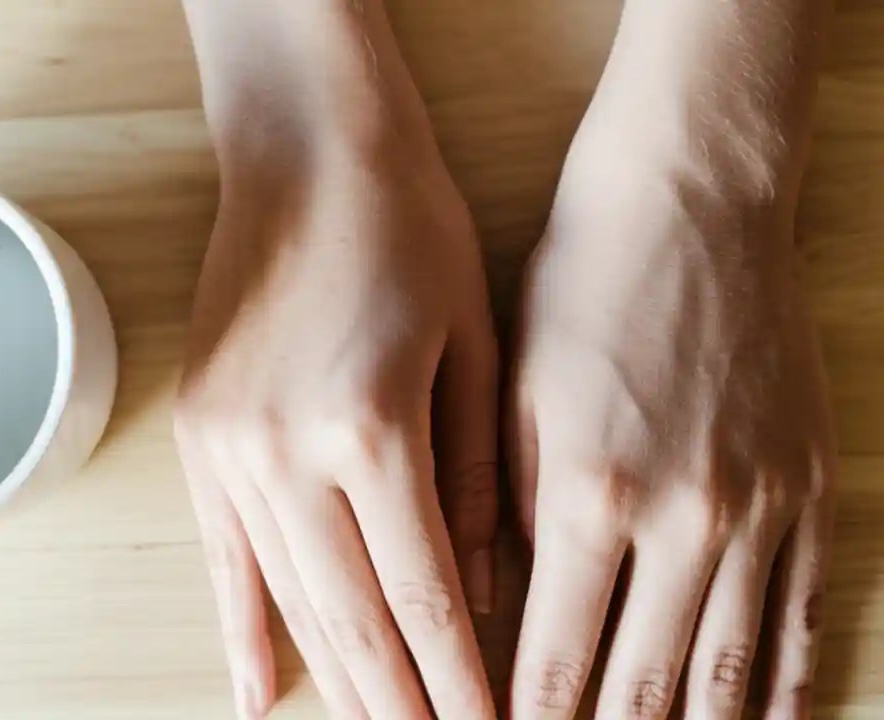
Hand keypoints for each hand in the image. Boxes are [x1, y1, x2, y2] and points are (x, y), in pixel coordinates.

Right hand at [176, 147, 498, 718]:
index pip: (424, 594)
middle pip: (352, 617)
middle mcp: (288, 453)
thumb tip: (482, 596)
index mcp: (372, 429)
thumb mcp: (476, 348)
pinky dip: (242, 631)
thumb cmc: (409, 232)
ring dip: (333, 679)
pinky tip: (256, 695)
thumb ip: (479, 483)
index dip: (457, 680)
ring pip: (288, 599)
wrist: (307, 155)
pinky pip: (222, 558)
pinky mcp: (199, 438)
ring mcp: (231, 449)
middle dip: (398, 702)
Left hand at [509, 3, 833, 717]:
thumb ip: (498, 512)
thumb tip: (479, 614)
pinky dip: (781, 685)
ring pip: (727, 671)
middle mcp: (680, 518)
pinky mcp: (806, 487)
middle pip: (641, 686)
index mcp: (586, 495)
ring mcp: (757, 509)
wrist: (688, 203)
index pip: (551, 658)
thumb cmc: (577, 289)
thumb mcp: (510, 393)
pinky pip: (802, 615)